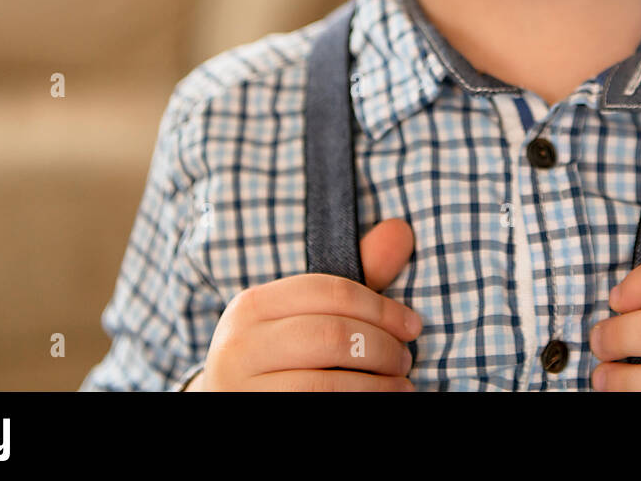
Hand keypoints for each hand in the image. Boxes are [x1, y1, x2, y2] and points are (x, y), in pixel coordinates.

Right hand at [188, 218, 421, 390]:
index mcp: (254, 304)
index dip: (381, 307)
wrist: (227, 404)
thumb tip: (401, 230)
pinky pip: (319, 403)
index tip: (413, 325)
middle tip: (405, 358)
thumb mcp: (307, 314)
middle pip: (331, 335)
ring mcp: (243, 386)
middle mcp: (240, 343)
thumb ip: (356, 277)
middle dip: (381, 347)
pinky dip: (358, 401)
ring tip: (401, 385)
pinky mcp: (253, 411)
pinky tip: (381, 400)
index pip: (330, 291)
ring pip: (327, 381)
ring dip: (377, 384)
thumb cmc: (280, 353)